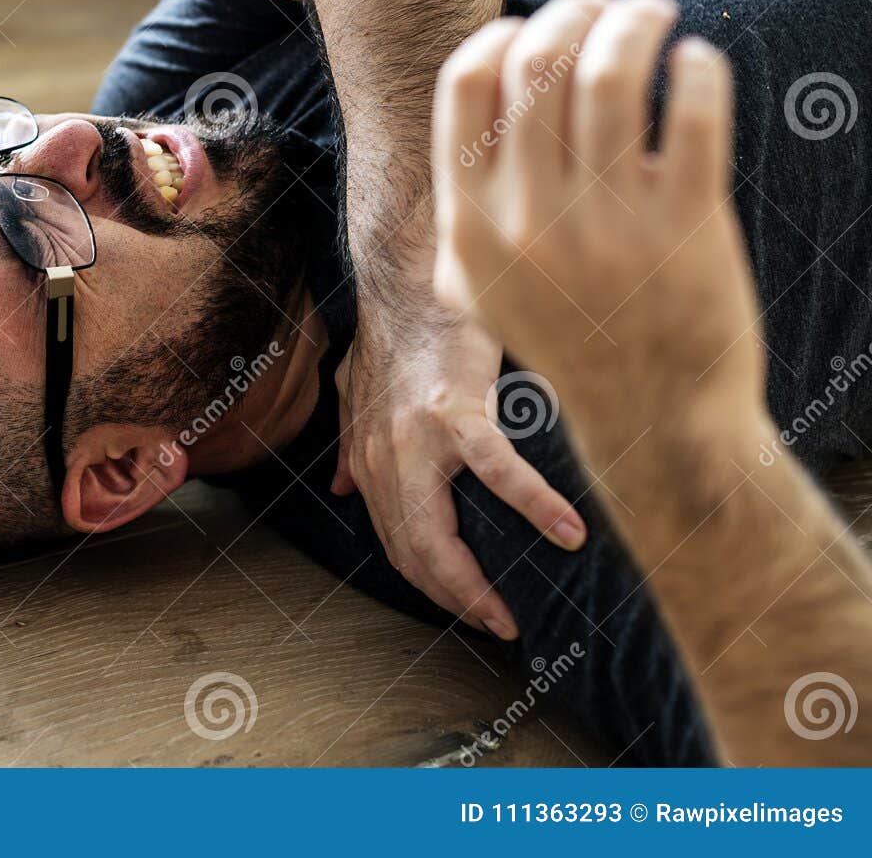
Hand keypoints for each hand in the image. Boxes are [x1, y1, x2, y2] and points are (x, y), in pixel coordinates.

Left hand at [334, 298, 587, 640]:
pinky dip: (536, 507)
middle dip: (454, 601)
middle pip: (416, 553)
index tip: (467, 609)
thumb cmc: (393, 338)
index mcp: (371, 460)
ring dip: (477, 584)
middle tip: (496, 627)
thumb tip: (342, 489)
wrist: (409, 285)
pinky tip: (569, 533)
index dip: (430, 585)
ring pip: (441, 534)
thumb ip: (349, 445)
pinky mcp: (457, 412)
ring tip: (515, 613)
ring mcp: (418, 440)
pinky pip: (499, 473)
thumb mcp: (354, 396)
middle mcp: (385, 459)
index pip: (397, 544)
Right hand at [431, 0, 764, 457]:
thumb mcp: (480, 289)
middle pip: (540, 61)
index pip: (465, 84)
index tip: (536, 28)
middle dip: (577, 11)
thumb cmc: (568, 337)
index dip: (502, 33)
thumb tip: (464, 121)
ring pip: (612, 72)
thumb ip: (457, 215)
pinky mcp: (685, 224)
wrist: (654, 414)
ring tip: (657, 14)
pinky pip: (692, 110)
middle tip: (609, 7)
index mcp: (470, 224)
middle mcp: (529, 219)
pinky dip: (698, 67)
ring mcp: (606, 224)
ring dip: (638, 20)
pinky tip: (698, 62)